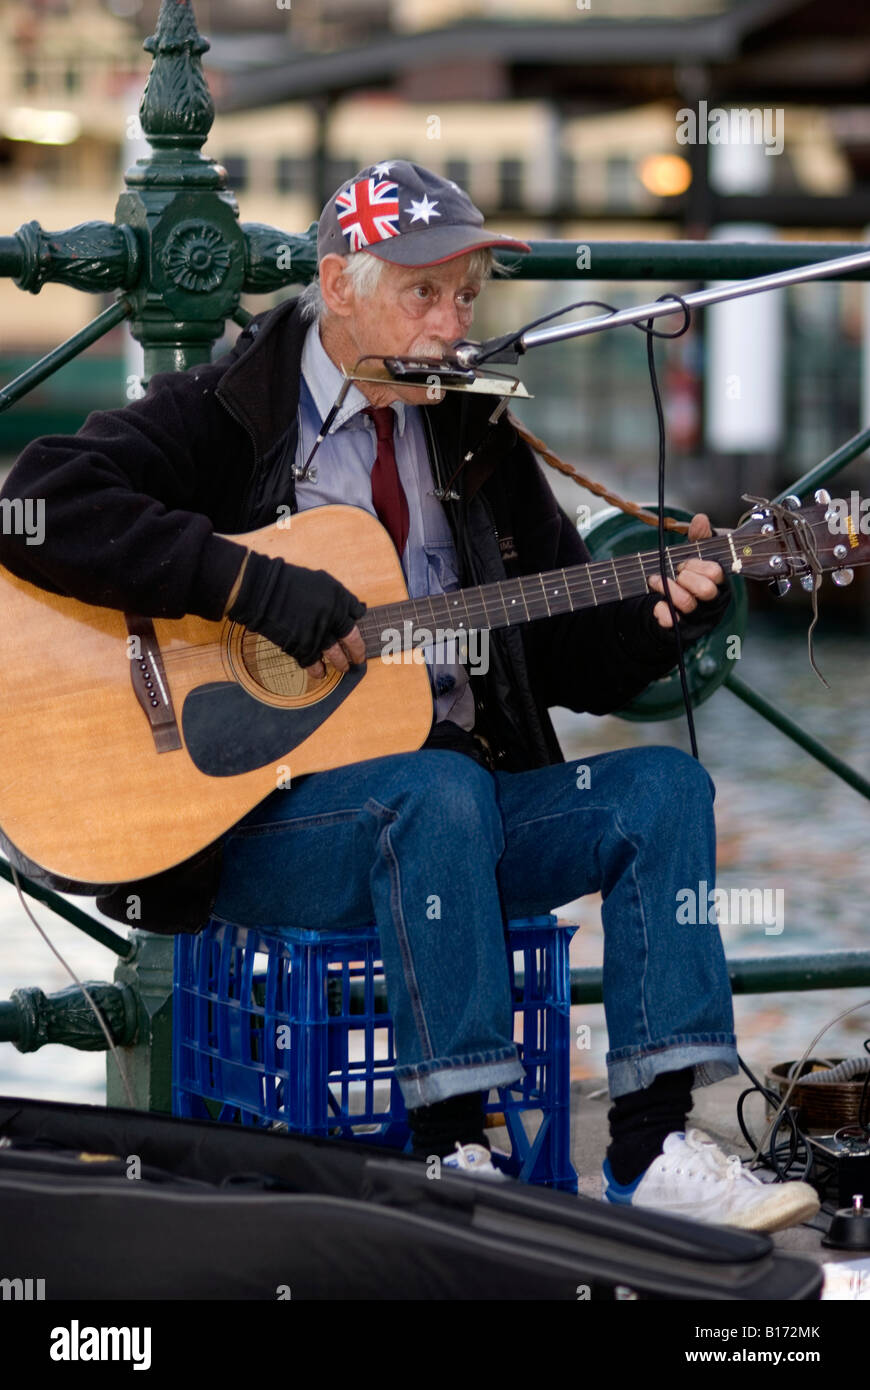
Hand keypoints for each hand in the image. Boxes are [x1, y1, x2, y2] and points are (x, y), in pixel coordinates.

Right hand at [226, 551, 366, 671]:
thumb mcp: (320, 582)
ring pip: (335, 655)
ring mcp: (318, 633)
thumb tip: (353, 609)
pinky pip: (313, 662)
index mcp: (339, 599)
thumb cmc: (289, 582)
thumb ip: (337, 596)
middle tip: (358, 658)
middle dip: (357, 651)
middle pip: (352, 639)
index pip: (357, 614)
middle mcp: (333, 617)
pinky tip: (319, 673)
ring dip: (340, 664)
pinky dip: (317, 670)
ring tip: (343, 668)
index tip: (357, 627)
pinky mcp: (302, 646)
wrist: (264, 591)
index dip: (357, 622)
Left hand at [647, 513, 724, 629]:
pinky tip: (657, 603)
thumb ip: (698, 539)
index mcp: (719, 585)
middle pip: (706, 589)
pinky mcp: (680, 630)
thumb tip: (700, 519)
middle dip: (685, 576)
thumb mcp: (693, 557)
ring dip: (667, 587)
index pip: (716, 573)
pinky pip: (671, 621)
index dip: (697, 565)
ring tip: (654, 580)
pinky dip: (661, 610)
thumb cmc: (686, 580)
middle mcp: (712, 604)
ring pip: (687, 604)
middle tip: (674, 572)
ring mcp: (697, 618)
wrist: (667, 609)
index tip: (683, 562)